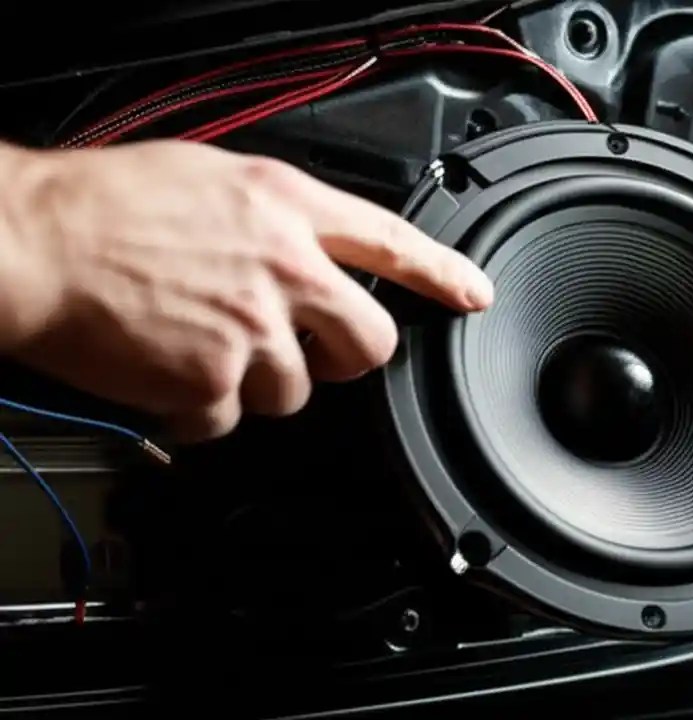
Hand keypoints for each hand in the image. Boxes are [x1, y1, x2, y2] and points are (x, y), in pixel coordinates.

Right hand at [0, 140, 491, 441]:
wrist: (34, 243)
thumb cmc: (104, 205)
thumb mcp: (212, 179)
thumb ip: (274, 218)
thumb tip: (304, 249)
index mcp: (287, 209)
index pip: (393, 243)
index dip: (444, 274)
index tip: (474, 295)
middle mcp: (286, 271)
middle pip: (369, 343)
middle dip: (346, 356)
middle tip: (310, 349)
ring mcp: (256, 332)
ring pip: (298, 391)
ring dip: (256, 381)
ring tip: (198, 343)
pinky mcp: (216, 383)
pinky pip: (230, 419)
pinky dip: (198, 409)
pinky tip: (166, 372)